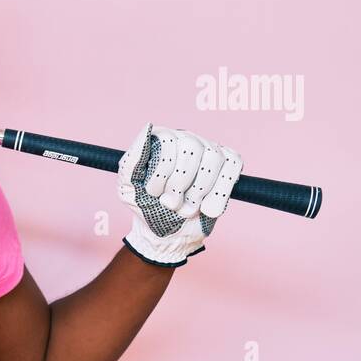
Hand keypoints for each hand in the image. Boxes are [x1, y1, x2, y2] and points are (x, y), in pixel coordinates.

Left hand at [116, 122, 242, 266]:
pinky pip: (233, 165)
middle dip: (180, 183)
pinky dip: (221, 191)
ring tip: (187, 209)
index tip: (154, 193)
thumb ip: (131, 160)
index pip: (168, 141)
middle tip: (171, 204)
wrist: (168, 232)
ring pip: (214, 157)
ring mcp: (209, 150)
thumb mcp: (127, 187)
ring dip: (200, 190)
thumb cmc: (146, 206)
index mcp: (161, 140)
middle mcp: (186, 139)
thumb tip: (148, 128)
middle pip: (192, 147)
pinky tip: (207, 208)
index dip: (163, 171)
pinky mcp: (228, 164)